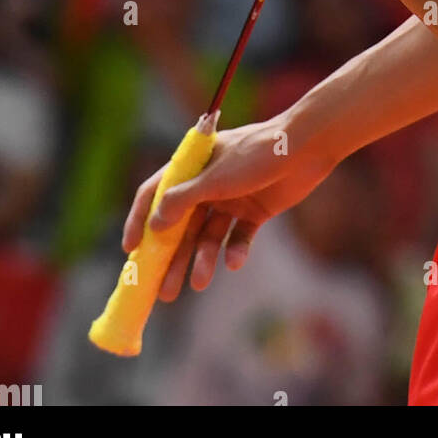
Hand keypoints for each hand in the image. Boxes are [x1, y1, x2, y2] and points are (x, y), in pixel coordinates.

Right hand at [122, 119, 335, 298]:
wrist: (307, 146)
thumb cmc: (257, 154)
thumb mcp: (215, 178)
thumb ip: (182, 202)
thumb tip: (154, 225)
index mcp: (192, 166)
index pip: (156, 193)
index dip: (140, 220)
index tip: (131, 251)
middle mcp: (208, 183)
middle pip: (182, 224)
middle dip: (173, 257)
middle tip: (163, 291)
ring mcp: (232, 197)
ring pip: (209, 235)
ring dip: (203, 259)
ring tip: (199, 283)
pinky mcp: (256, 209)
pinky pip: (238, 237)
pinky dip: (235, 251)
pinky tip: (233, 262)